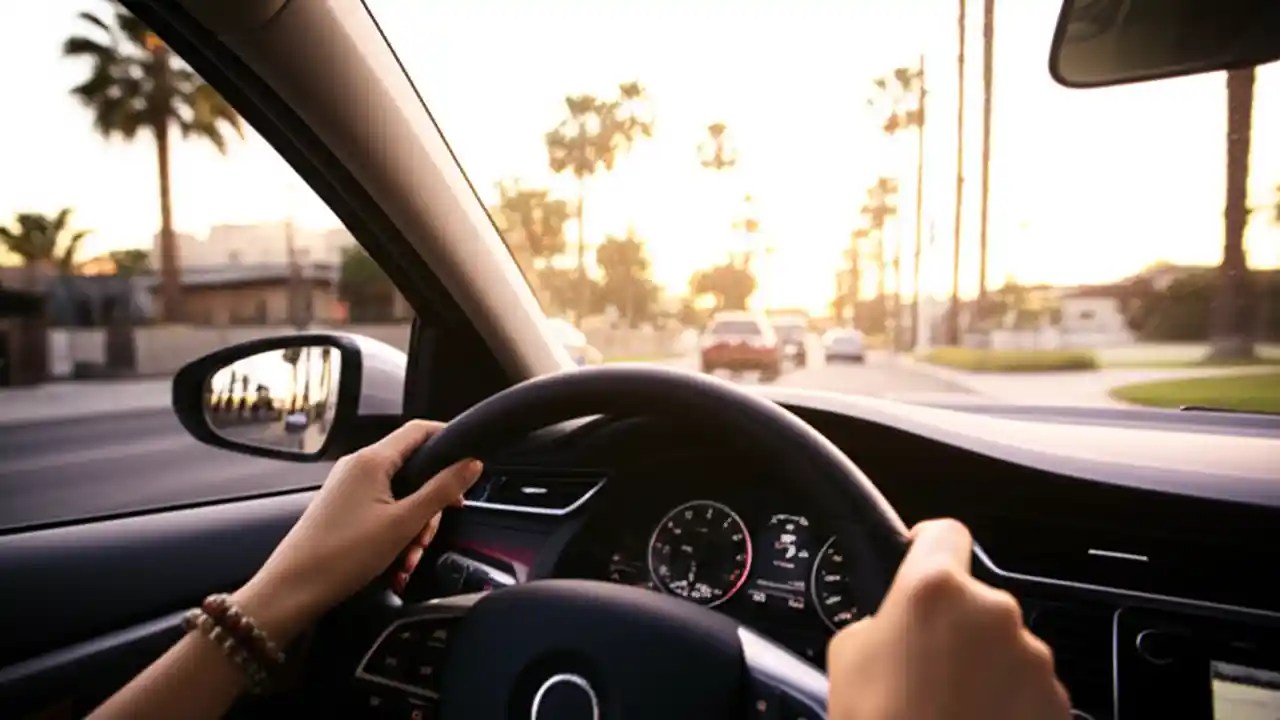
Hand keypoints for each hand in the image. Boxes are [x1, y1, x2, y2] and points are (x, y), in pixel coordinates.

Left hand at [231, 420, 481, 644]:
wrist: (293, 589)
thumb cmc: (344, 554)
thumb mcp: (404, 523)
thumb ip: (442, 490)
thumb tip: (471, 463)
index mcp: (372, 460)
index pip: (420, 431)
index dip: (449, 440)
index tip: (471, 463)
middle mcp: (358, 466)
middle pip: (413, 469)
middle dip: (430, 504)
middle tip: (431, 533)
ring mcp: (348, 487)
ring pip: (400, 495)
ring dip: (414, 525)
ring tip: (409, 558)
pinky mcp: (343, 507)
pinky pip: (382, 510)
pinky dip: (396, 531)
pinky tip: (396, 561)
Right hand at [827, 519, 1070, 719]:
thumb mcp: (848, 655)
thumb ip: (882, 621)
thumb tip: (897, 625)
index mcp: (935, 589)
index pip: (945, 533)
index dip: (930, 545)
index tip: (924, 556)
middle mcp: (993, 612)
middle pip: (975, 602)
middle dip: (955, 628)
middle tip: (924, 669)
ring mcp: (1031, 659)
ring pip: (1004, 648)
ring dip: (984, 669)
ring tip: (950, 708)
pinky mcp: (1056, 702)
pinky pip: (1028, 690)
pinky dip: (1007, 704)